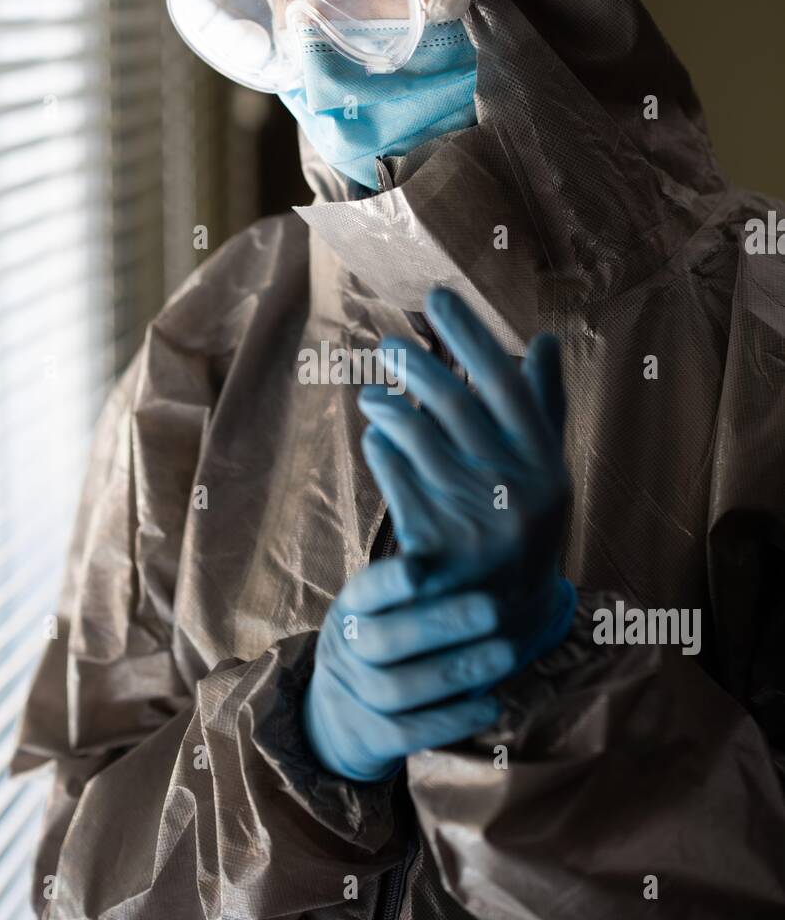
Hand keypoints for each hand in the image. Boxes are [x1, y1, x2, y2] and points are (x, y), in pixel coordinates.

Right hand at [303, 554, 504, 781]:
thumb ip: (422, 584)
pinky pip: (406, 733)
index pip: (365, 591)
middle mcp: (344, 649)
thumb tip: (475, 529)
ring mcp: (350, 696)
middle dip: (441, 624)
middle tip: (495, 609)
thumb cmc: (386, 645)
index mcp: (352, 608)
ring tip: (506, 655)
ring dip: (456, 672)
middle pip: (383, 639)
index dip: (390, 581)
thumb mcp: (385, 610)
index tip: (422, 567)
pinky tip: (492, 706)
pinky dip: (451, 721)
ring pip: (396, 688)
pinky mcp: (367, 738)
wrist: (341, 719)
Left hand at [358, 287, 575, 658]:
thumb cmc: (525, 529)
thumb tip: (546, 340)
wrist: (506, 623)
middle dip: (416, 367)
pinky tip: (377, 437)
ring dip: (390, 408)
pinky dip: (384, 453)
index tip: (438, 296)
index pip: (508, 386)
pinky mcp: (436, 552)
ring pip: (419, 443)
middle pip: (456, 409)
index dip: (471, 336)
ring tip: (371, 392)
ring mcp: (475, 525)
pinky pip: (398, 485)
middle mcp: (517, 493)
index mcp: (547, 467)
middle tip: (388, 345)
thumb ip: (544, 408)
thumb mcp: (546, 473)